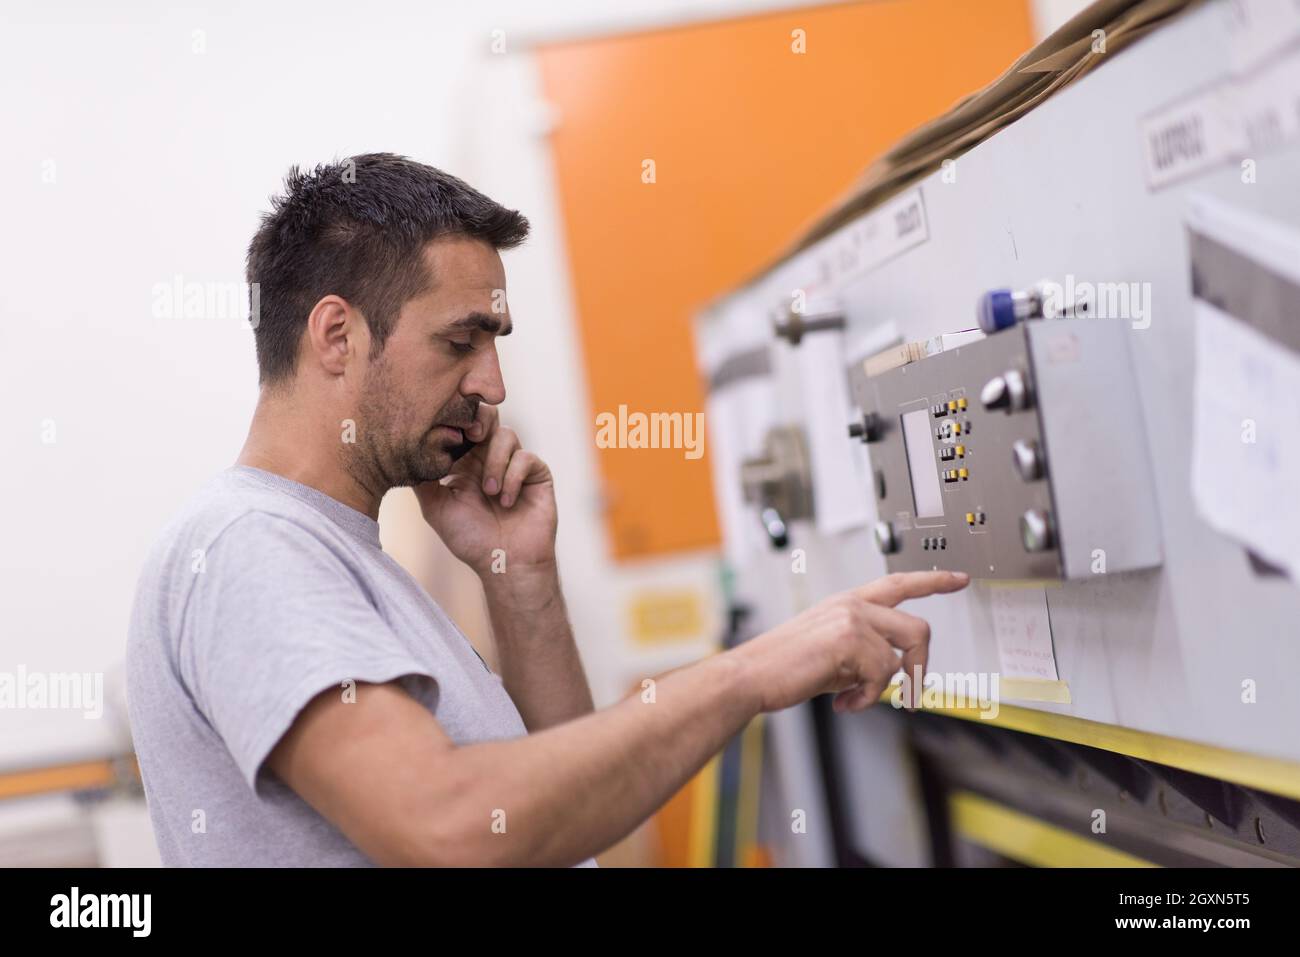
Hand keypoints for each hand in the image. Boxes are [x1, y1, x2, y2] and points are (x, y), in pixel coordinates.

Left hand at [414, 405, 557, 576]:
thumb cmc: (470, 539)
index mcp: (465, 462)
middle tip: (472, 434)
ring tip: (488, 491)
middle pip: (488, 417)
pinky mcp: (536, 474)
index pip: (461, 427)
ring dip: (495, 461)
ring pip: (507, 435)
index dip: (455, 419)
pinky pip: (526, 458)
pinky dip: (513, 476)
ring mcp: (514, 464)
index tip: (446, 426)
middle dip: (479, 419)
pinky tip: (505, 500)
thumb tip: (403, 453)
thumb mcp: (437, 509)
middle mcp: (490, 458)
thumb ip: (423, 482)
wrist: (505, 564)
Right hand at [733, 570, 968, 714]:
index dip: (933, 581)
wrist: (750, 676)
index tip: (959, 578)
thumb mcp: (831, 654)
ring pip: (900, 659)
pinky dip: (865, 699)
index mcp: (847, 603)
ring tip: (852, 699)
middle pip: (919, 627)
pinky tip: (842, 703)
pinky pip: (882, 676)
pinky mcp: (849, 638)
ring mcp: (851, 618)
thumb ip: (863, 653)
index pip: (899, 584)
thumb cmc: (783, 668)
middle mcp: (852, 605)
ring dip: (881, 690)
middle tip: (909, 693)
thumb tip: (893, 673)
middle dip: (920, 666)